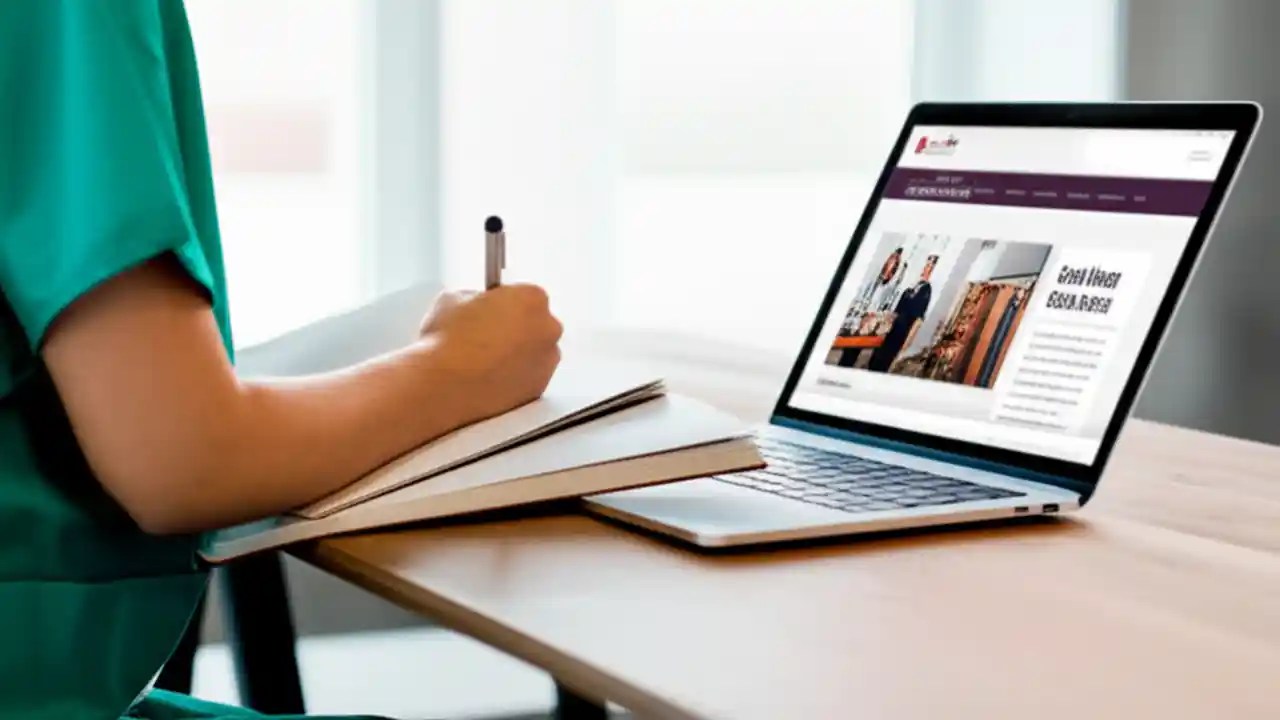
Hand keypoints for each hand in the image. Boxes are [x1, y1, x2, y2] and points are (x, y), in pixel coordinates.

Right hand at [419, 284, 562, 420]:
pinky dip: (514, 378)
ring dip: (516, 355)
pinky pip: (528, 379)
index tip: (490, 309)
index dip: (502, 303)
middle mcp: (548, 329)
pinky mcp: (538, 390)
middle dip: (514, 328)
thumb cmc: (448, 343)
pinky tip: (488, 378)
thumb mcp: (453, 299)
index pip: (523, 294)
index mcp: (532, 298)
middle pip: (535, 324)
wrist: (444, 387)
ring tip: (484, 361)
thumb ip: (475, 298)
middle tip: (485, 336)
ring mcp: (547, 363)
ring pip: (534, 354)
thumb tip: (475, 306)